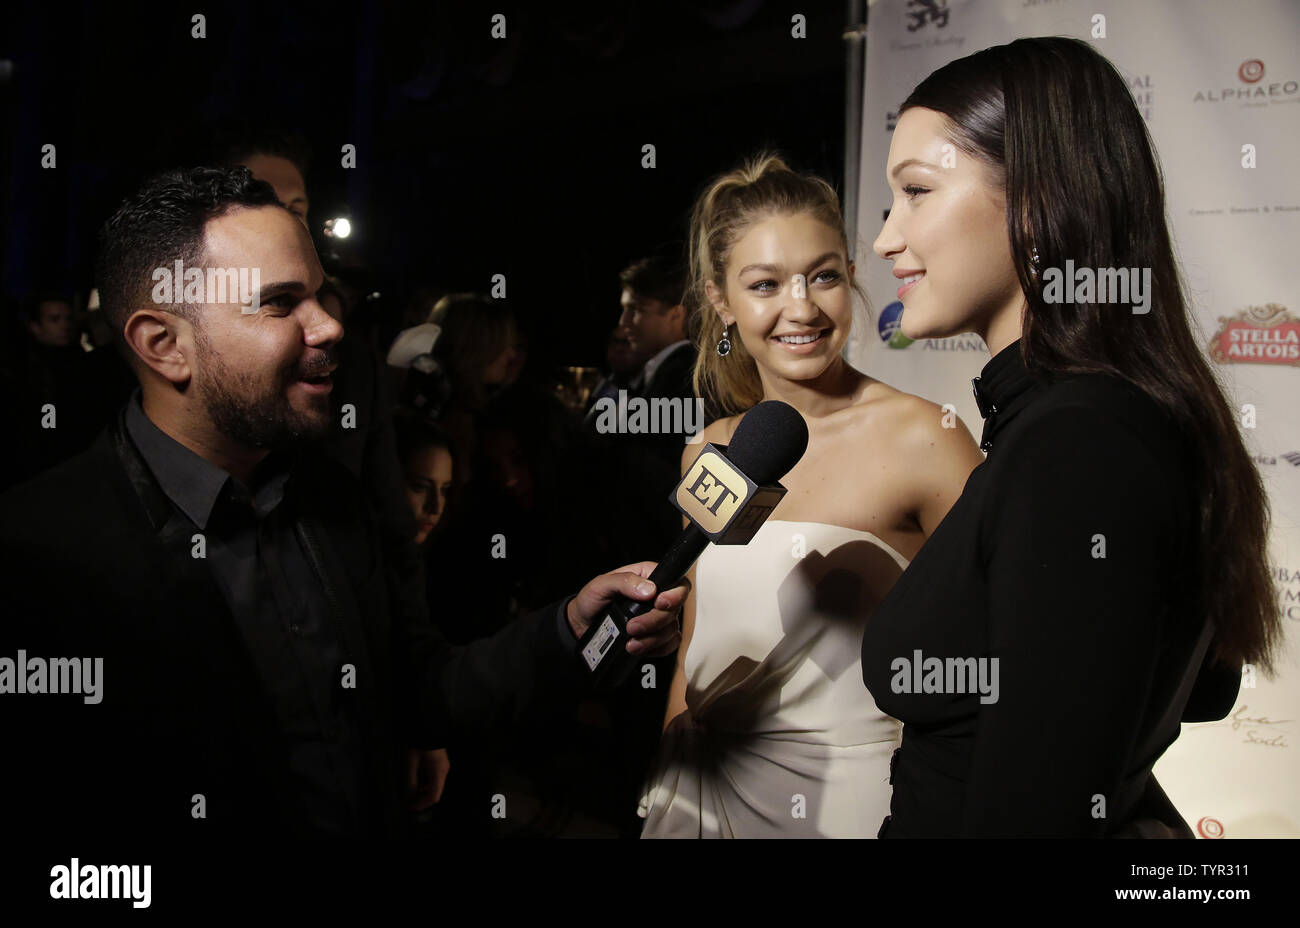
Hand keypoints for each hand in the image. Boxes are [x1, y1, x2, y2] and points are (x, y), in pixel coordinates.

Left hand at [407, 748, 449, 810]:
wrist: (426, 727)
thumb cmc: (419, 743)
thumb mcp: (411, 763)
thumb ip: (411, 781)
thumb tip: (410, 795)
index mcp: (437, 771)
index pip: (433, 796)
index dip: (422, 804)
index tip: (412, 807)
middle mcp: (443, 770)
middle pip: (436, 792)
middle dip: (423, 799)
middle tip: (411, 802)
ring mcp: (444, 767)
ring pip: (436, 786)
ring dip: (425, 792)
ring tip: (412, 792)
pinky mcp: (441, 764)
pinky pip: (436, 779)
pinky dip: (427, 784)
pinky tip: (418, 782)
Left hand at [566, 561, 688, 657]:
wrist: (582, 625)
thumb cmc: (592, 600)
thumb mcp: (601, 584)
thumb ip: (624, 581)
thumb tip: (649, 589)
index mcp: (649, 577)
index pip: (677, 583)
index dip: (674, 595)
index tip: (659, 603)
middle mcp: (657, 597)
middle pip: (675, 610)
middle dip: (654, 622)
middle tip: (633, 627)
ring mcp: (658, 618)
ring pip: (671, 630)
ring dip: (651, 639)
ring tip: (630, 642)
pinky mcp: (656, 637)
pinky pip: (669, 645)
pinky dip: (655, 648)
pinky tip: (637, 647)